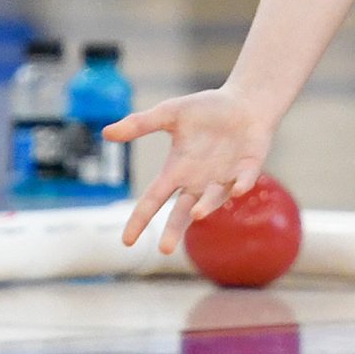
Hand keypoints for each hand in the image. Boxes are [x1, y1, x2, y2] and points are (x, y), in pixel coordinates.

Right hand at [108, 86, 277, 253]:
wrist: (244, 104)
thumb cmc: (206, 110)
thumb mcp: (169, 113)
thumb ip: (140, 124)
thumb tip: (106, 133)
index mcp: (177, 170)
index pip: (153, 199)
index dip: (140, 219)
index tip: (127, 241)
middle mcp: (199, 182)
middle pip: (183, 211)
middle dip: (175, 229)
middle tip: (165, 249)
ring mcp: (224, 178)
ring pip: (213, 199)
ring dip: (206, 206)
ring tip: (197, 215)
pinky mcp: (248, 170)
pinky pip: (243, 181)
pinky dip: (240, 186)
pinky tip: (237, 190)